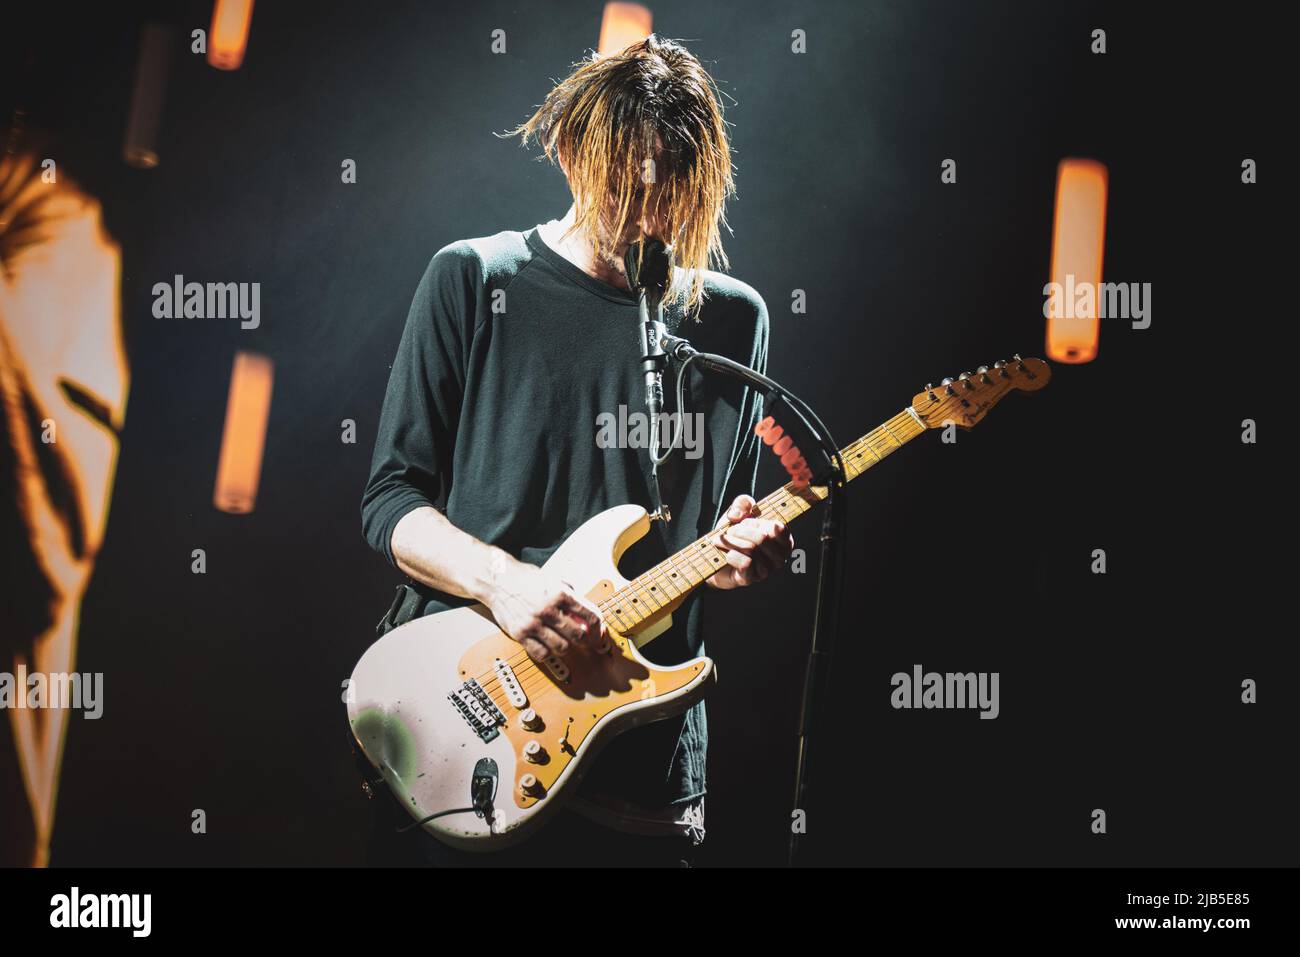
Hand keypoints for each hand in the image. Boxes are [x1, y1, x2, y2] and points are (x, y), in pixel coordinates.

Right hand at [483, 553, 606, 661]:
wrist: (498, 580)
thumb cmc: (525, 579)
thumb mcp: (553, 580)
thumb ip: (570, 595)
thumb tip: (586, 613)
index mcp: (560, 593)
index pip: (589, 616)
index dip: (598, 629)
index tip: (598, 634)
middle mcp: (548, 609)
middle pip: (578, 635)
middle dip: (585, 641)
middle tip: (585, 642)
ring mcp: (534, 623)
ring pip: (562, 647)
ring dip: (566, 647)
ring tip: (564, 642)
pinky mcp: (520, 634)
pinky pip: (541, 653)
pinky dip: (548, 653)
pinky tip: (547, 647)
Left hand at [706, 495, 794, 589]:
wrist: (715, 558)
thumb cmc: (733, 535)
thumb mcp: (738, 513)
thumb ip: (742, 502)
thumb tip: (738, 514)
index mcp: (783, 540)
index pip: (778, 528)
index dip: (758, 522)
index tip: (746, 522)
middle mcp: (779, 557)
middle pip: (762, 538)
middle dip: (740, 530)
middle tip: (730, 531)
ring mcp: (767, 570)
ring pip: (752, 549)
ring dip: (732, 541)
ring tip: (724, 541)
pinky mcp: (751, 579)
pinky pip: (745, 563)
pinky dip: (731, 554)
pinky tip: (727, 554)